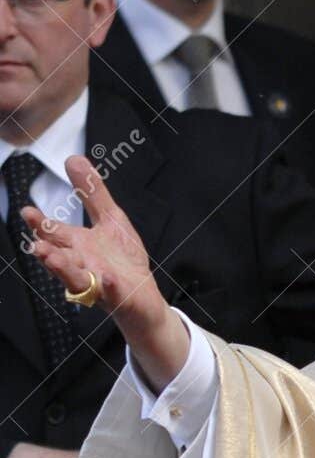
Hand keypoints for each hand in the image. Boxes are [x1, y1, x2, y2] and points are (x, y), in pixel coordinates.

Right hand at [22, 155, 188, 392]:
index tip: (28, 213)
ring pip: (77, 279)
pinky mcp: (119, 298)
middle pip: (60, 258)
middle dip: (48, 252)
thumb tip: (73, 159)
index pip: (55, 234)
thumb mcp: (110, 220)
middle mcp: (83, 265)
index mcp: (78, 246)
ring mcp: (99, 284)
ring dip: (64, 270)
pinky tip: (107, 279)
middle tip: (36, 245)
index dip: (41, 225)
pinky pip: (112, 293)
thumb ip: (92, 193)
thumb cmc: (123, 260)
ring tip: (52, 259)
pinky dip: (108, 287)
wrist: (144, 298)